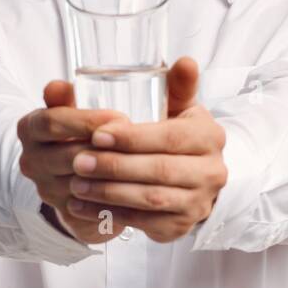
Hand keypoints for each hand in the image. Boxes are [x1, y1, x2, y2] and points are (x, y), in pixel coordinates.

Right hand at [17, 81, 129, 245]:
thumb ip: (72, 94)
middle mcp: (31, 160)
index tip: (121, 116)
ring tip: (143, 162)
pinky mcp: (65, 212)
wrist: (79, 175)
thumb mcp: (76, 108)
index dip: (87, 120)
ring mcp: (46, 189)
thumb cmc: (83, 132)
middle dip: (106, 148)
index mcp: (30, 127)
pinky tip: (138, 187)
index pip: (51, 122)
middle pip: (68, 155)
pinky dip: (115, 196)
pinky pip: (91, 207)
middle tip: (140, 141)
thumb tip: (64, 84)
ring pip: (81, 183)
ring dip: (113, 174)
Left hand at [63, 57, 227, 243]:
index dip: (133, 137)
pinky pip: (144, 223)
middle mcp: (212, 172)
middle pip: (159, 170)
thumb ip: (176, 85)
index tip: (97, 134)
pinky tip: (83, 206)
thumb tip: (184, 61)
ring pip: (150, 199)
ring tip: (76, 184)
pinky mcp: (181, 226)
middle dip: (114, 166)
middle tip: (77, 161)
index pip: (171, 136)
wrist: (192, 177)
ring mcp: (199, 203)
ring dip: (109, 193)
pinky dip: (111, 215)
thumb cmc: (176, 133)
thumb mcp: (179, 107)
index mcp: (210, 136)